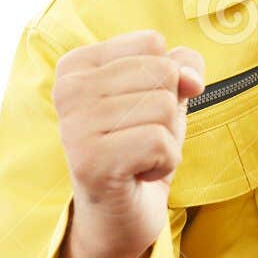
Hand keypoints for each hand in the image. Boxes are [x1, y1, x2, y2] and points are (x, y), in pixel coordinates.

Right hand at [51, 29, 205, 257]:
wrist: (120, 215)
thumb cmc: (140, 145)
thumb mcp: (166, 94)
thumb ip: (183, 66)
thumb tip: (190, 80)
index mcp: (76, 65)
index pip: (151, 43)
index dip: (164, 78)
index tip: (138, 111)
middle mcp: (66, 90)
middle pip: (161, 72)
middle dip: (169, 110)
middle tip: (140, 138)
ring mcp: (74, 126)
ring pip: (164, 106)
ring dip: (167, 139)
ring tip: (138, 156)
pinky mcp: (91, 162)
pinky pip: (161, 142)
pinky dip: (165, 162)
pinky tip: (139, 174)